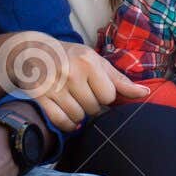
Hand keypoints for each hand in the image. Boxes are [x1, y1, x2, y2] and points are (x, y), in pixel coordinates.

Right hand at [1, 33, 148, 129]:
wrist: (32, 51)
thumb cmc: (70, 56)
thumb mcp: (95, 61)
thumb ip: (119, 79)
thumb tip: (144, 93)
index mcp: (88, 62)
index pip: (108, 95)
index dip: (105, 96)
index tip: (97, 90)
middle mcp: (71, 73)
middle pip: (93, 107)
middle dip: (92, 105)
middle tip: (83, 95)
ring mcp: (54, 86)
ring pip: (78, 116)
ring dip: (80, 115)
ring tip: (74, 102)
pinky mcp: (40, 97)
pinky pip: (61, 121)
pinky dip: (68, 124)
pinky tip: (69, 118)